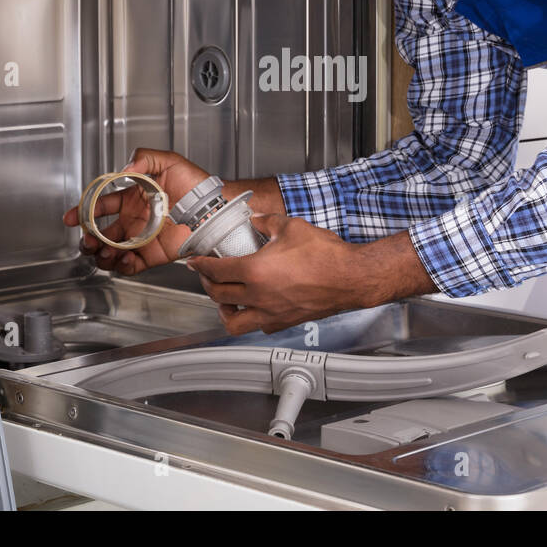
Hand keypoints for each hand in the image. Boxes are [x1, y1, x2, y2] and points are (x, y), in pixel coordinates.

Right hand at [62, 148, 209, 274]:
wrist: (213, 207)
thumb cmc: (195, 183)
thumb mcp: (168, 161)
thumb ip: (144, 159)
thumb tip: (124, 169)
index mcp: (131, 198)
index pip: (101, 206)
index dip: (83, 211)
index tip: (72, 217)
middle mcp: (133, 220)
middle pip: (100, 234)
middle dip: (88, 240)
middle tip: (88, 241)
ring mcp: (141, 239)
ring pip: (110, 253)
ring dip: (102, 255)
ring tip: (105, 252)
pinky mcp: (152, 255)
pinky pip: (130, 266)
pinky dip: (122, 266)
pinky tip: (123, 258)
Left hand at [188, 214, 436, 334]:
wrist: (350, 277)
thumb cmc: (326, 256)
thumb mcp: (291, 227)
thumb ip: (266, 222)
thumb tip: (256, 220)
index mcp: (255, 271)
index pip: (216, 271)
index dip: (201, 265)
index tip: (196, 262)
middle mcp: (259, 296)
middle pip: (219, 296)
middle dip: (208, 285)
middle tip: (207, 276)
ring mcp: (271, 313)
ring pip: (234, 322)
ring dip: (224, 311)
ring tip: (225, 301)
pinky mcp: (285, 322)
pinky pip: (258, 326)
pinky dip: (251, 319)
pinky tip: (255, 307)